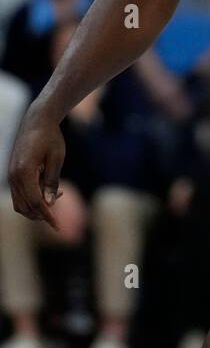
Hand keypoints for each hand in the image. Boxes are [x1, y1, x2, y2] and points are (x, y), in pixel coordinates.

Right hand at [7, 105, 66, 228]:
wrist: (37, 120)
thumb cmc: (51, 137)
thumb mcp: (56, 159)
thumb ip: (51, 182)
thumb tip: (50, 204)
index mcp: (24, 172)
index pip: (35, 202)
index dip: (48, 216)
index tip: (58, 226)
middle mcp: (13, 176)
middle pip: (25, 207)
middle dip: (42, 213)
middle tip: (60, 204)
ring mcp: (11, 175)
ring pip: (20, 203)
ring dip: (37, 207)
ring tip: (57, 194)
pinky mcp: (13, 174)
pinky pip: (20, 194)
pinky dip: (32, 198)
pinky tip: (48, 189)